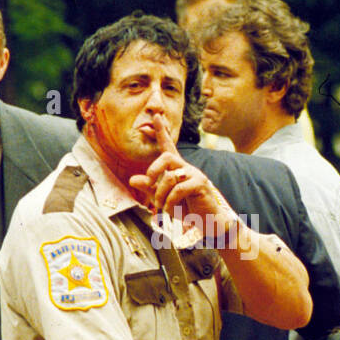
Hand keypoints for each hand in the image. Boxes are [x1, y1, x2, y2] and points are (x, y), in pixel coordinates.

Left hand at [129, 115, 236, 239]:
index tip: (156, 117)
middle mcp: (186, 168)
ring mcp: (195, 175)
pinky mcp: (200, 184)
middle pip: (166, 156)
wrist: (207, 222)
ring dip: (160, 194)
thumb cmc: (187, 209)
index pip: (168, 147)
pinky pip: (179, 189)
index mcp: (177, 169)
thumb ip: (150, 189)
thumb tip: (132, 179)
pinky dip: (170, 201)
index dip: (161, 132)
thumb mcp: (164, 199)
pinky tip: (170, 210)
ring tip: (161, 206)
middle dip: (153, 170)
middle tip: (150, 184)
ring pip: (170, 176)